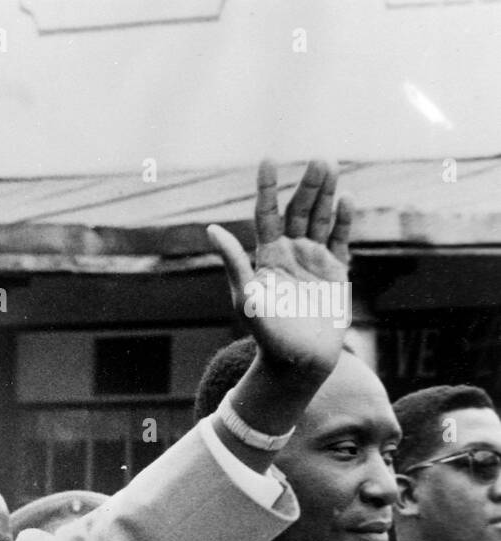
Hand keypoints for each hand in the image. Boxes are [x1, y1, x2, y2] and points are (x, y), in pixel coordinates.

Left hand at [207, 159, 351, 386]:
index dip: (268, 188)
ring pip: (321, 220)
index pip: (266, 214)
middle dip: (309, 186)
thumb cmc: (267, 333)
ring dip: (326, 194)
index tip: (268, 160)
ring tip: (331, 166)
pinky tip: (347, 200)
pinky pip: (341, 241)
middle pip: (299, 211)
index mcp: (266, 256)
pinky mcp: (336, 273)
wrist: (297, 362)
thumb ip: (234, 261)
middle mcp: (290, 253)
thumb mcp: (247, 296)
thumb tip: (211, 228)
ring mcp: (314, 261)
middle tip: (319, 159)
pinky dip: (345, 221)